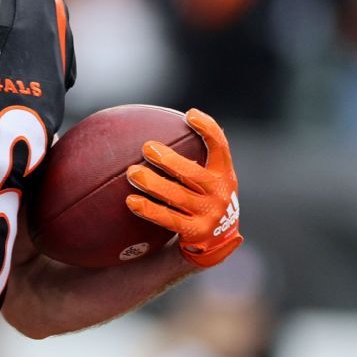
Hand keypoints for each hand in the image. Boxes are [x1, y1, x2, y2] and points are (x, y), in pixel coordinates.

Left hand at [124, 108, 242, 267]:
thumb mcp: (209, 178)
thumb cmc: (205, 198)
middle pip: (194, 174)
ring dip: (153, 184)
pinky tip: (131, 201)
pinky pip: (168, 219)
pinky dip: (149, 210)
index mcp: (225, 175)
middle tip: (147, 148)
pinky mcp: (196, 232)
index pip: (220, 147)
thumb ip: (194, 159)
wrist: (218, 240)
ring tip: (132, 172)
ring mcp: (209, 214)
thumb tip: (158, 125)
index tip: (190, 115)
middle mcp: (220, 194)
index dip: (208, 129)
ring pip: (178, 196)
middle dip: (169, 160)